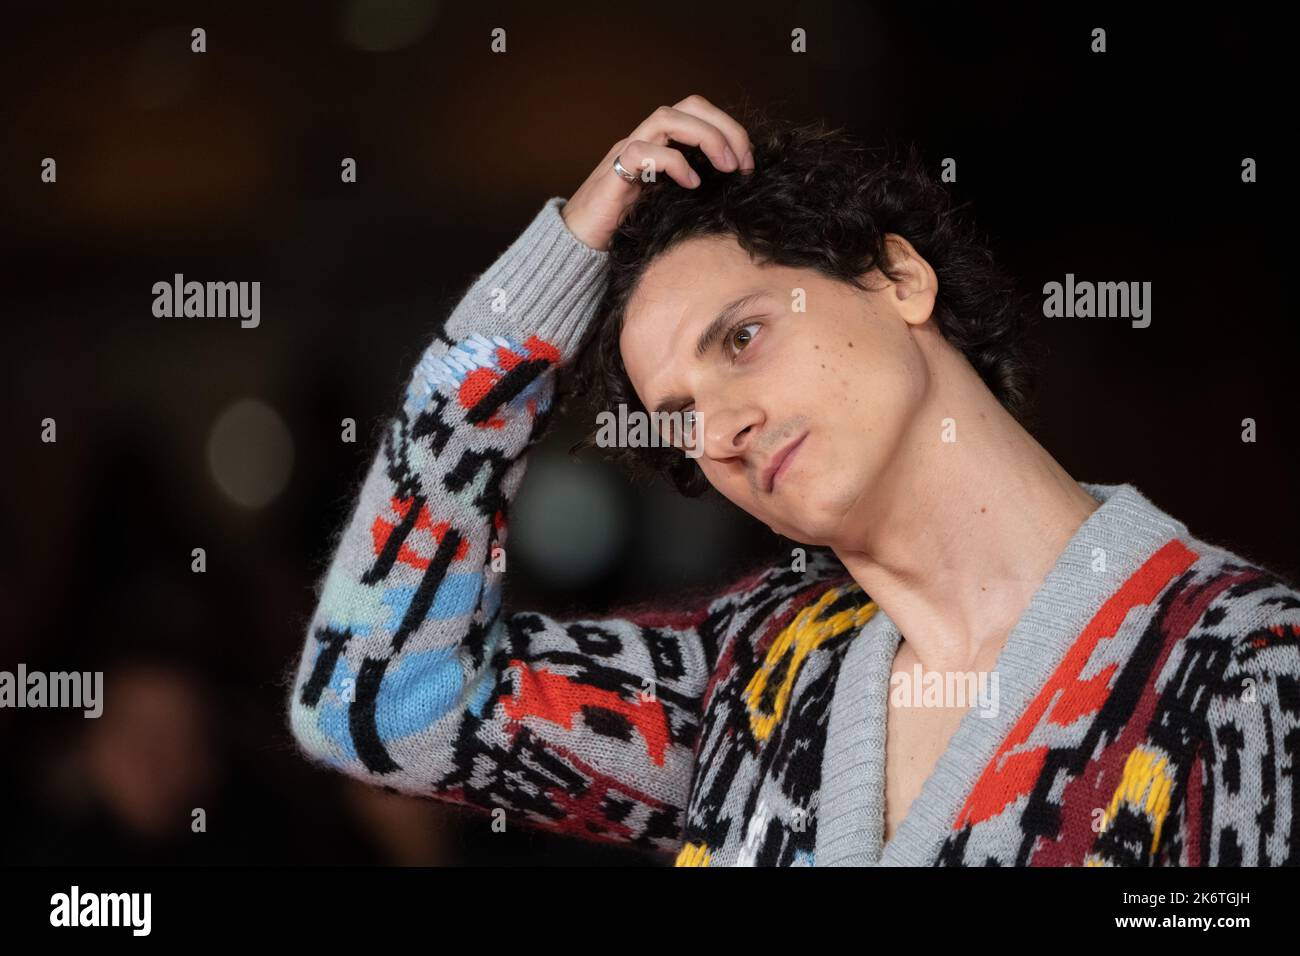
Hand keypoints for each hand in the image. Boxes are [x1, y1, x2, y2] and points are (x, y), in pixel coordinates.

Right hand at [560, 94, 753, 251]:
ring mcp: (628, 152)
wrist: (580, 243)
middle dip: (725, 127)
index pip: (699, 113)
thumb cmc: (626, 226)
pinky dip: (675, 163)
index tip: (748, 163)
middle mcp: (645, 139)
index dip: (730, 129)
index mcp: (661, 143)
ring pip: (667, 118)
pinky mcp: (615, 172)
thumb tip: (735, 189)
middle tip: (743, 163)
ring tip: (726, 167)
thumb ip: (694, 187)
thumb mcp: (670, 202)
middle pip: (689, 105)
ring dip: (706, 137)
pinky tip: (691, 184)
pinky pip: (645, 151)